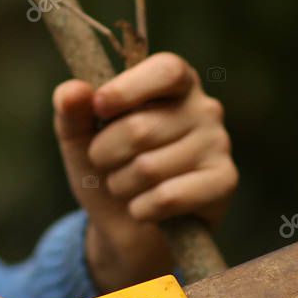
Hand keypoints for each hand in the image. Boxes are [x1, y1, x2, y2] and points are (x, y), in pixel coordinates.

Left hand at [52, 53, 238, 289]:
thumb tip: (73, 92)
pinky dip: (141, 209)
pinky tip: (145, 209)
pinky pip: (168, 197)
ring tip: (127, 188)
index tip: (99, 107)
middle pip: (140, 128)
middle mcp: (205, 108)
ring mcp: (219, 144)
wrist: (129, 227)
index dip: (127, 89)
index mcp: (176, 83)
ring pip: (149, 168)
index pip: (165, 70)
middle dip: (105, 155)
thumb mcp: (81, 137)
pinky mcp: (225, 182)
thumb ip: (71, 110)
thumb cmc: (111, 169)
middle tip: (106, 165)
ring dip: (121, 186)